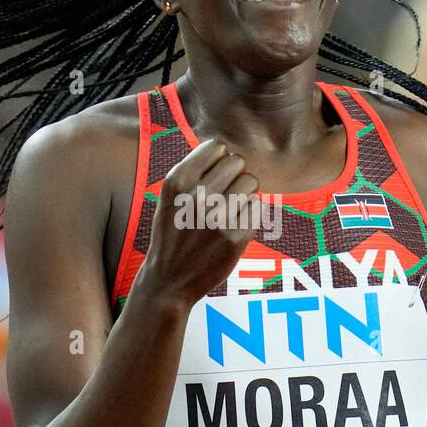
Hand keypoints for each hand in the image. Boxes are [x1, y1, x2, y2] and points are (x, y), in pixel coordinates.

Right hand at [134, 138, 259, 308]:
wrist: (169, 279)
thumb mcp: (170, 197)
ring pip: (251, 183)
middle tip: (224, 195)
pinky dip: (249, 215)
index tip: (214, 176)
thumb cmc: (173, 233)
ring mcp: (218, 217)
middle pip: (238, 162)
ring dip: (244, 194)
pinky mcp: (236, 237)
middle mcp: (197, 196)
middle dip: (234, 175)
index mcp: (178, 181)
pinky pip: (257, 207)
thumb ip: (194, 171)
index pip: (217, 147)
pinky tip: (232, 227)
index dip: (219, 160)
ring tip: (228, 211)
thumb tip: (227, 150)